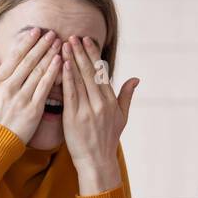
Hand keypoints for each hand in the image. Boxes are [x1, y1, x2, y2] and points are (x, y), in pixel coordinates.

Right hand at [0, 29, 60, 142]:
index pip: (14, 56)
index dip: (26, 42)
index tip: (36, 31)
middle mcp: (9, 87)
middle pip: (28, 61)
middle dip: (41, 45)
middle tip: (52, 33)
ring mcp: (22, 98)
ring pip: (38, 71)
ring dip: (50, 55)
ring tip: (59, 43)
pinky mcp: (33, 109)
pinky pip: (45, 87)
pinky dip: (53, 73)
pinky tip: (60, 62)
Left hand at [61, 35, 138, 193]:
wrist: (97, 161)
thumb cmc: (107, 139)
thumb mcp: (122, 118)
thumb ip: (127, 96)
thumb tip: (135, 79)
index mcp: (111, 101)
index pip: (102, 72)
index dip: (93, 55)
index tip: (87, 40)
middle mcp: (101, 103)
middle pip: (90, 72)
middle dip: (81, 52)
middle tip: (73, 36)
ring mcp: (88, 110)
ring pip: (80, 79)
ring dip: (72, 60)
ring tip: (64, 44)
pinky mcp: (74, 117)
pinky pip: (70, 92)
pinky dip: (67, 76)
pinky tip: (62, 64)